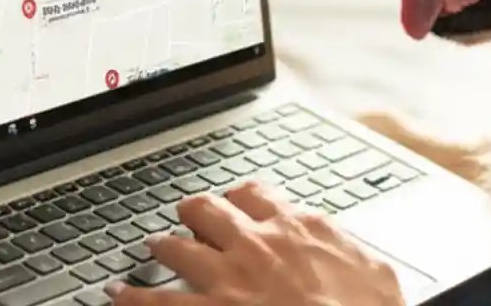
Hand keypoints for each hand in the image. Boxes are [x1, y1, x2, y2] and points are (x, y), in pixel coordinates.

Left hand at [105, 182, 403, 305]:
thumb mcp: (375, 271)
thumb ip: (348, 252)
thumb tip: (349, 253)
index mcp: (299, 227)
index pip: (257, 194)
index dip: (240, 198)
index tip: (236, 202)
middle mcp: (258, 242)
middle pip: (209, 209)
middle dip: (195, 212)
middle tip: (188, 218)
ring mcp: (228, 278)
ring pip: (177, 246)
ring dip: (162, 246)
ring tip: (150, 247)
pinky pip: (156, 301)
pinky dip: (131, 297)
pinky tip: (115, 294)